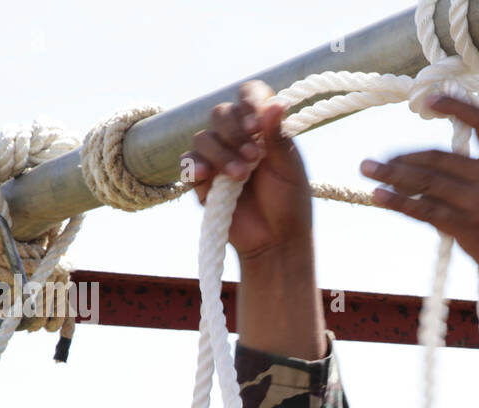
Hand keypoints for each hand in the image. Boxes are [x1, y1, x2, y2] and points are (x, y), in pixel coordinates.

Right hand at [182, 80, 312, 261]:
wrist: (276, 241)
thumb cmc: (289, 203)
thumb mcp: (289, 168)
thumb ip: (278, 136)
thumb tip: (276, 103)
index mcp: (263, 128)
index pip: (249, 95)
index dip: (249, 103)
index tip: (257, 124)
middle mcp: (238, 137)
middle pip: (221, 113)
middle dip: (235, 133)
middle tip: (254, 157)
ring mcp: (218, 157)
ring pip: (204, 137)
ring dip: (221, 154)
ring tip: (241, 176)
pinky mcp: (204, 180)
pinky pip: (189, 163)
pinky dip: (195, 166)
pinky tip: (206, 176)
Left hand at [359, 96, 478, 309]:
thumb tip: (450, 190)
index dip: (453, 107)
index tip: (427, 101)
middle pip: (438, 156)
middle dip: (402, 157)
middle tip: (376, 160)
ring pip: (427, 181)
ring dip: (391, 175)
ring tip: (366, 170)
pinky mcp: (471, 230)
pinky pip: (426, 211)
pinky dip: (399, 202)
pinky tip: (379, 197)